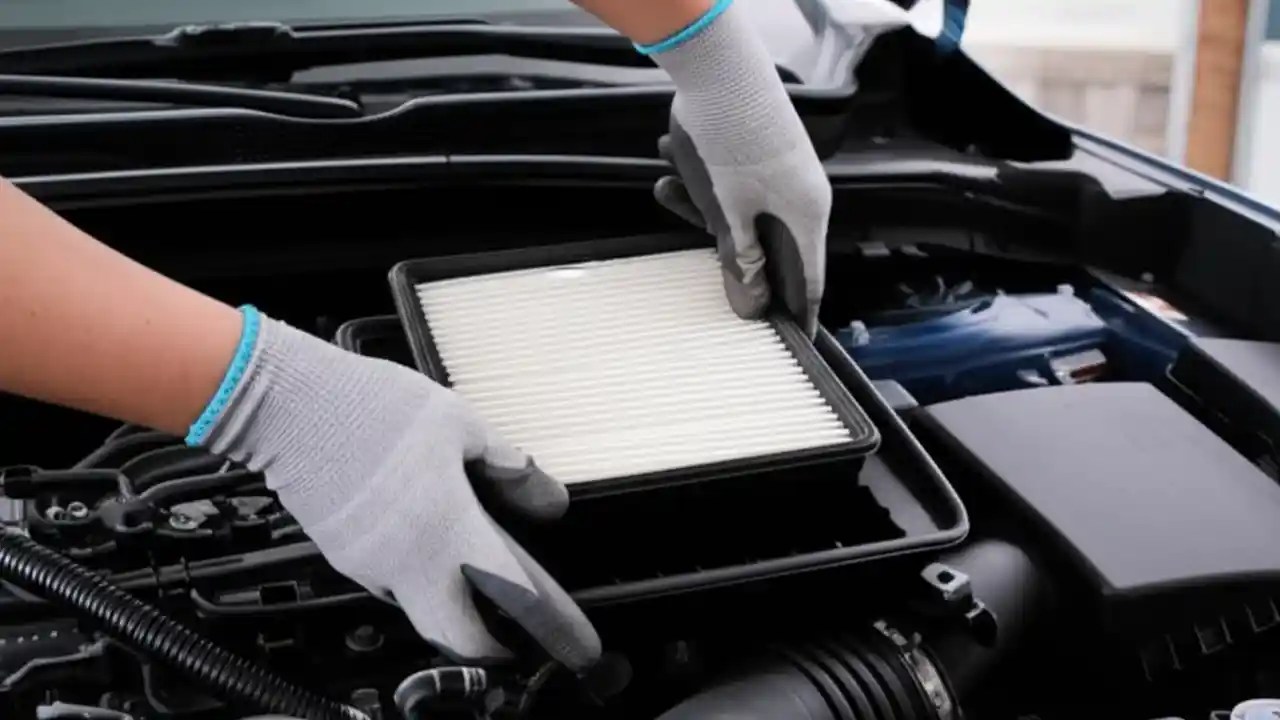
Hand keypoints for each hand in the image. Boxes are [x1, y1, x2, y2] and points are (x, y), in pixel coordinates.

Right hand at [192, 309, 599, 671]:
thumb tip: (546, 498)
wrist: (289, 403)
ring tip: (471, 572)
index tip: (572, 640)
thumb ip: (509, 467)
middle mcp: (405, 561)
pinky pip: (387, 581)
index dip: (549, 625)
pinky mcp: (342, 554)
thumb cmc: (370, 407)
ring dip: (448, 603)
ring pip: (417, 609)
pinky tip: (425, 538)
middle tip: (512, 628)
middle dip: (488, 642)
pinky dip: (414, 574)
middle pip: (455, 636)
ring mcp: (368, 563)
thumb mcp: (461, 424)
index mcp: (445, 528)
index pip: (511, 596)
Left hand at [644, 2, 831, 336]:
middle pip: (767, 250)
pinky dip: (698, 184)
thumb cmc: (729, 139)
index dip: (797, 316)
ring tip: (671, 183)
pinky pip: (729, 188)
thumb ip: (740, 262)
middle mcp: (799, 198)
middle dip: (725, 249)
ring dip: (698, 207)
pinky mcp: (757, 159)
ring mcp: (778, 176)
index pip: (808, 283)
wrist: (716, 63)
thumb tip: (752, 308)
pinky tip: (670, 166)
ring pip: (739, 216)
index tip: (792, 346)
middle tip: (706, 256)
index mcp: (805, 217)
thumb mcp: (727, 213)